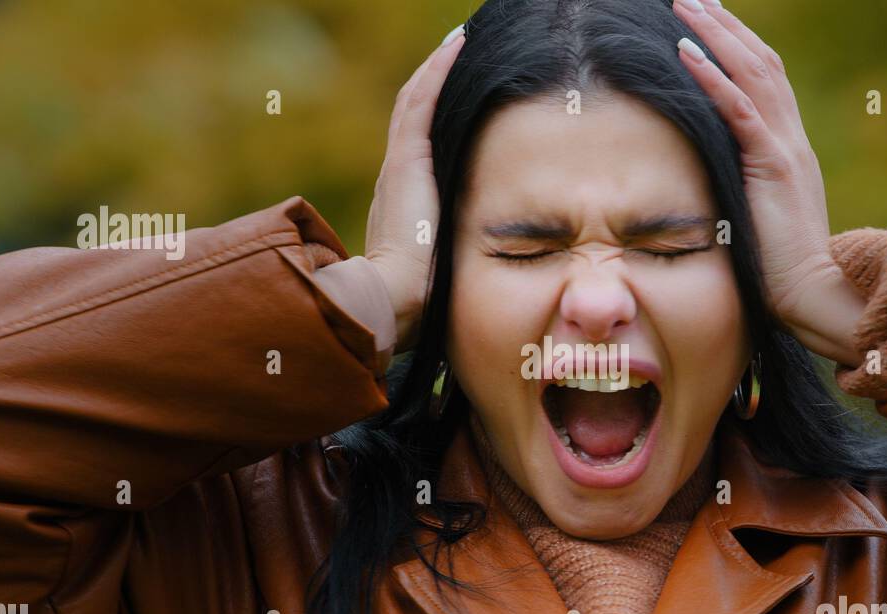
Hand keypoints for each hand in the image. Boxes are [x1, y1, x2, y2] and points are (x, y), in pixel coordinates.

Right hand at [361, 25, 465, 351]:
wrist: (394, 302)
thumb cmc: (424, 301)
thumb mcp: (445, 272)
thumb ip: (456, 260)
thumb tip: (492, 271)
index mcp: (403, 203)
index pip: (420, 146)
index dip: (436, 115)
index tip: (459, 94)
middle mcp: (396, 178)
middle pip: (414, 115)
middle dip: (436, 82)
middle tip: (460, 50)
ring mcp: (399, 166)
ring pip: (417, 101)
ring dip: (439, 68)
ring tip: (462, 38)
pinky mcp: (406, 160)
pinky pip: (423, 101)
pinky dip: (439, 70)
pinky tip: (458, 44)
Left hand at [671, 0, 863, 366]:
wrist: (814, 293)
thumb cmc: (781, 270)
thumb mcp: (760, 219)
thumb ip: (745, 192)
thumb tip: (714, 185)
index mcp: (789, 150)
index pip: (765, 83)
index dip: (738, 48)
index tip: (709, 21)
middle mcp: (792, 140)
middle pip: (760, 63)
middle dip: (725, 26)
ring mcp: (785, 150)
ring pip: (752, 73)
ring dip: (716, 35)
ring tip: (684, 5)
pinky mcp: (773, 167)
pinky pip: (741, 111)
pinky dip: (713, 78)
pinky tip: (686, 52)